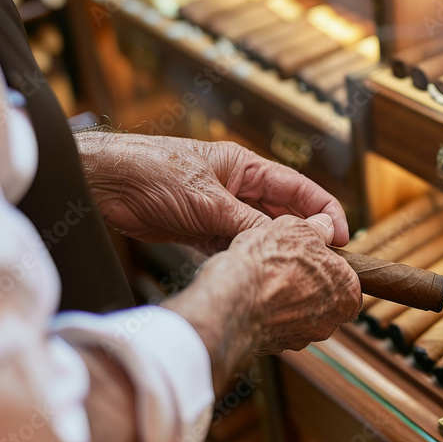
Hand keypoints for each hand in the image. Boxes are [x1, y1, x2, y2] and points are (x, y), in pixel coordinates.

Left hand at [76, 132, 349, 251]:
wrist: (100, 182)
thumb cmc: (150, 173)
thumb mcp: (207, 202)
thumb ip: (247, 224)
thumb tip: (285, 243)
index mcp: (244, 166)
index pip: (297, 187)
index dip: (323, 210)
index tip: (342, 237)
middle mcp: (235, 186)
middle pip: (282, 212)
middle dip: (303, 235)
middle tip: (324, 262)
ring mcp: (217, 208)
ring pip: (258, 233)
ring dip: (274, 250)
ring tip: (295, 273)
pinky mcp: (197, 228)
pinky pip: (232, 246)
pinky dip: (245, 259)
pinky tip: (258, 275)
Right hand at [168, 213, 361, 389]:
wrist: (231, 301)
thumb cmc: (266, 264)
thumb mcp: (296, 229)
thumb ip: (317, 228)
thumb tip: (325, 225)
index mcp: (347, 291)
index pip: (347, 276)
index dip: (325, 262)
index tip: (309, 254)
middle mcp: (331, 319)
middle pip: (324, 295)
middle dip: (307, 281)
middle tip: (285, 264)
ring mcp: (304, 336)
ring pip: (300, 311)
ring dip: (286, 297)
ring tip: (265, 279)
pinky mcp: (278, 346)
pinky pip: (278, 325)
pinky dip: (269, 312)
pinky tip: (254, 296)